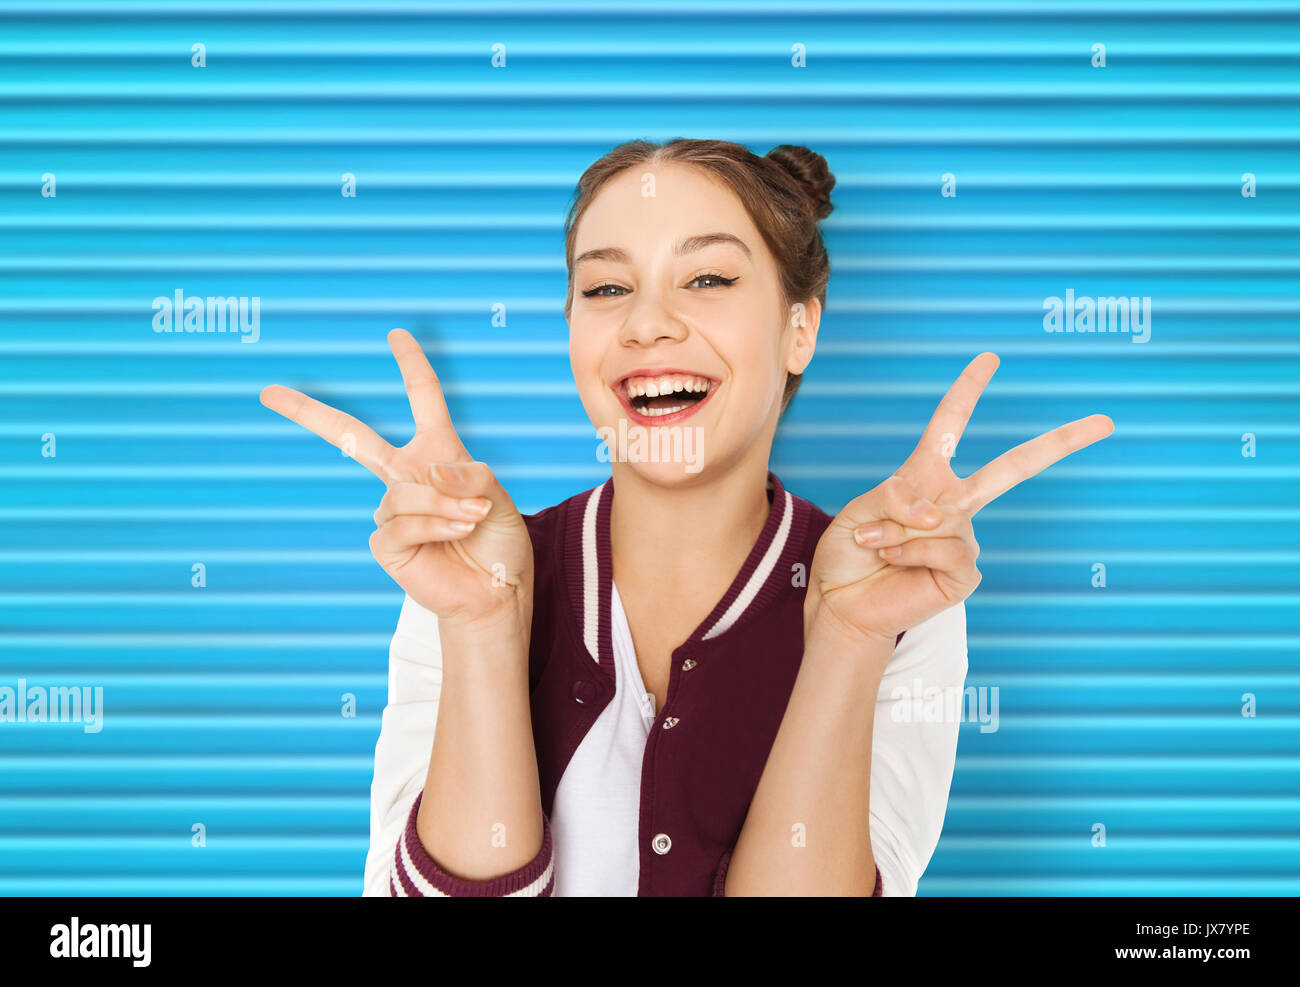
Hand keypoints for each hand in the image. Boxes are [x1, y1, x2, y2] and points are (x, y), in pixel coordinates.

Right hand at [259, 329, 532, 629]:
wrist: (495, 594)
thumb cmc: (499, 543)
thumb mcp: (497, 497)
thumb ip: (468, 474)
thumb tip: (428, 471)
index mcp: (438, 454)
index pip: (423, 400)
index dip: (411, 366)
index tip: (396, 336)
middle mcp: (408, 477)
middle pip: (353, 437)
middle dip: (309, 413)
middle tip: (269, 392)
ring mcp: (393, 509)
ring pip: (404, 492)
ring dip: (444, 506)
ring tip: (470, 520)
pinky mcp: (387, 542)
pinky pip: (400, 523)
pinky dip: (433, 527)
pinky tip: (452, 537)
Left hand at [806, 352, 1112, 646]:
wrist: (843, 603)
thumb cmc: (848, 556)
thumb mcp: (859, 510)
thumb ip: (895, 497)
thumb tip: (936, 512)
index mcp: (925, 478)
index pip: (950, 427)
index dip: (967, 391)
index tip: (989, 359)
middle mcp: (952, 504)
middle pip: (1012, 468)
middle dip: (1059, 444)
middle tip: (1104, 422)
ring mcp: (963, 538)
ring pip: (941, 518)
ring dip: (896, 531)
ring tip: (876, 547)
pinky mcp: (964, 573)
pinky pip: (944, 549)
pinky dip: (909, 551)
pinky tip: (894, 562)